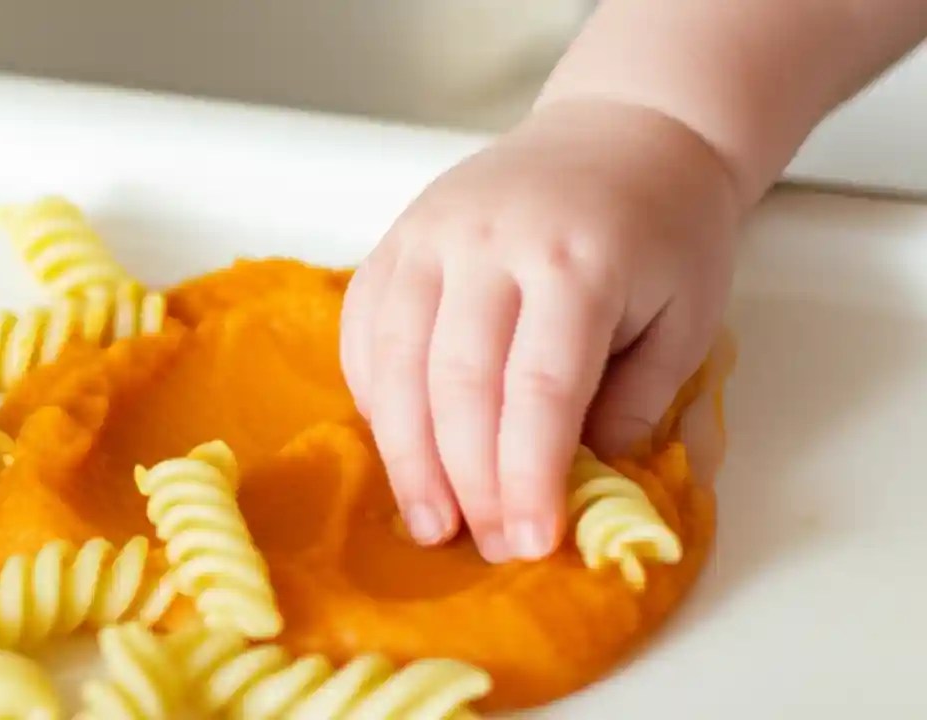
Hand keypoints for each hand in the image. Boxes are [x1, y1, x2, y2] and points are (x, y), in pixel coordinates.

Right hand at [340, 98, 741, 561]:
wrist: (622, 132)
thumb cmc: (664, 231)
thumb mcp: (686, 318)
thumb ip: (634, 403)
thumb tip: (574, 486)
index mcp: (578, 259)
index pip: (539, 387)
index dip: (528, 475)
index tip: (530, 542)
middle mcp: (492, 239)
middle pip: (457, 380)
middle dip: (465, 478)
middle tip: (480, 544)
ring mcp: (431, 232)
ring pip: (395, 357)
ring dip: (406, 452)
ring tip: (428, 520)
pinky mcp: (398, 237)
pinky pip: (364, 326)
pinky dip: (374, 395)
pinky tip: (397, 444)